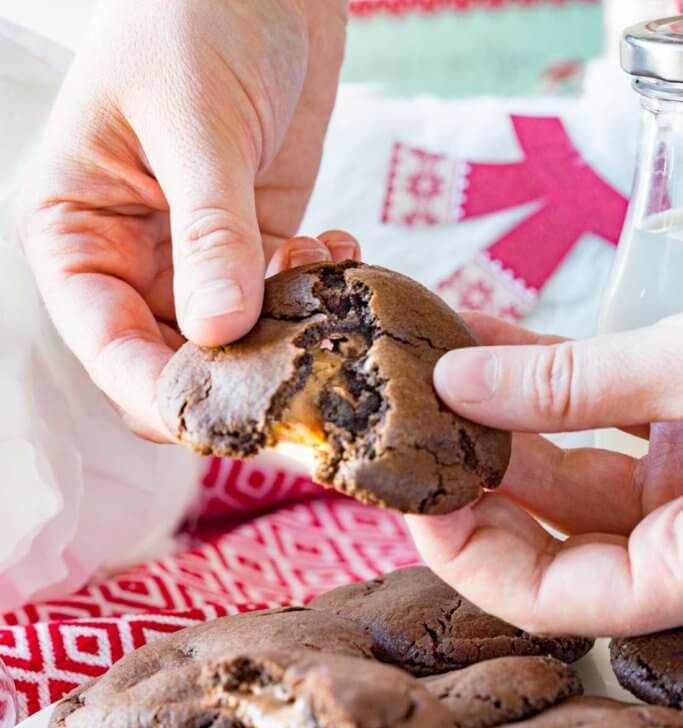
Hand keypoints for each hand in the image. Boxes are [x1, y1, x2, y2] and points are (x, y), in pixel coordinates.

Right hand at [20, 0, 348, 440]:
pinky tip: (341, 248)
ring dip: (286, 335)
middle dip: (235, 379)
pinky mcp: (255, 247)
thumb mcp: (195, 122)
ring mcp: (195, 260)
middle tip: (302, 377)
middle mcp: (131, 259)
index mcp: (78, 233)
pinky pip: (281, 304)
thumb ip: (209, 231)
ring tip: (321, 273)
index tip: (221, 420)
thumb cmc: (194, 14)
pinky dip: (315, 295)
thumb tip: (220, 332)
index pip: (104, 344)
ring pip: (233, 345)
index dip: (157, 393)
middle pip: (169, 362)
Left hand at [409, 312, 682, 636]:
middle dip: (474, 483)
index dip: (465, 556)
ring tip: (436, 367)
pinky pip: (606, 421)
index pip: (547, 600)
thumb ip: (577, 385)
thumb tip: (457, 384)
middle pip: (549, 540)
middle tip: (412, 431)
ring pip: (574, 476)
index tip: (416, 496)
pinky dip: (553, 379)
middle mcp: (679, 540)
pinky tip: (491, 340)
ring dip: (503, 421)